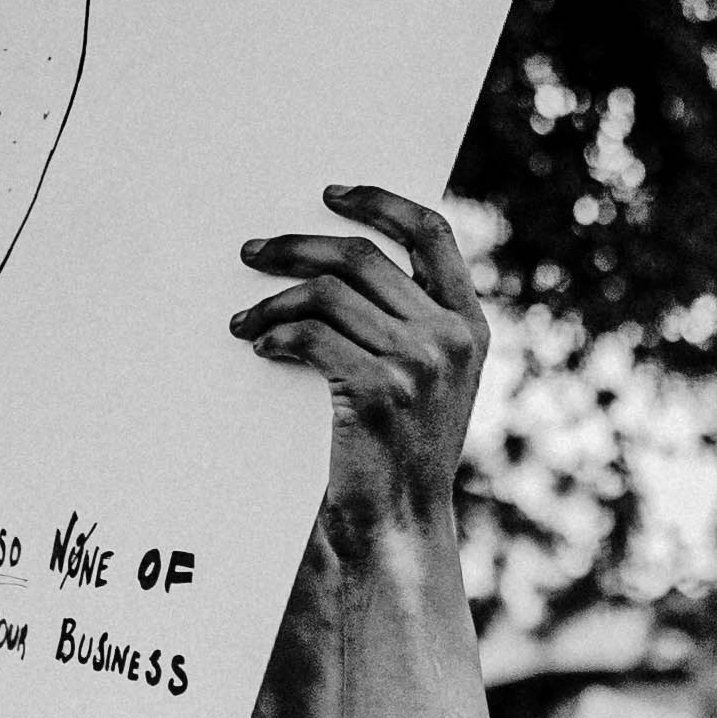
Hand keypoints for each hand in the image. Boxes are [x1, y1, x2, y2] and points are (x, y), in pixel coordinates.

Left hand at [237, 184, 489, 552]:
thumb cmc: (402, 451)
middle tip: (252, 251)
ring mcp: (419, 364)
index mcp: (470, 326)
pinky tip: (260, 345)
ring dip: (273, 301)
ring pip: (328, 295)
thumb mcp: (432, 380)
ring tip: (245, 318)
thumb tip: (349, 261)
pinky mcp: (378, 391)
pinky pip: (311, 338)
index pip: (431, 233)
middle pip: (362, 257)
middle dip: (296, 246)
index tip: (331, 195)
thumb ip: (414, 322)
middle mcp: (451, 338)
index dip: (380, 202)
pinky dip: (276, 335)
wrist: (399, 522)